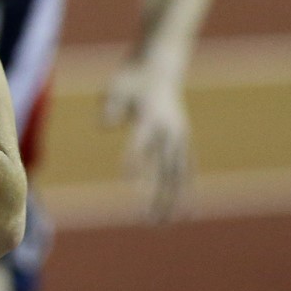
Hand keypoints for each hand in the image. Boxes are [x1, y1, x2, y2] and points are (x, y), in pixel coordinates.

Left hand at [103, 60, 190, 220]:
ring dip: (173, 200)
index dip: (135, 162)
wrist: (160, 66)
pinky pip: (187, 169)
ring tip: (165, 224)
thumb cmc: (133, 78)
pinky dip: (187, 190)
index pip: (141, 143)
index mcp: (152, 116)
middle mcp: (169, 130)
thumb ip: (111, 105)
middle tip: (148, 221)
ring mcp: (179, 136)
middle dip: (158, 195)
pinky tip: (187, 211)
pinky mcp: (182, 140)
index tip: (128, 183)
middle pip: (164, 168)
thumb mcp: (117, 85)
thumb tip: (103, 126)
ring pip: (178, 174)